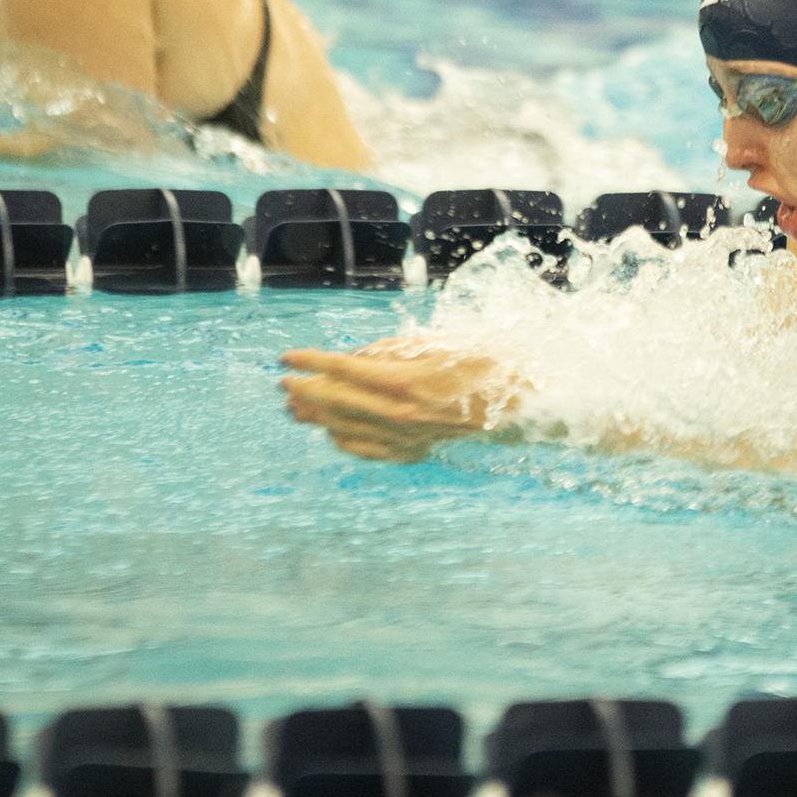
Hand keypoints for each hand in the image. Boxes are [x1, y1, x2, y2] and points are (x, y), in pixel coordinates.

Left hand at [280, 338, 517, 461]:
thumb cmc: (476, 365)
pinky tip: (330, 431)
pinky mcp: (410, 451)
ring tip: (294, 407)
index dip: (309, 361)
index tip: (287, 356)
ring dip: (314, 416)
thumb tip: (351, 358)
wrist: (512, 405)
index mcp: (404, 379)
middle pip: (335, 401)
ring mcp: (403, 436)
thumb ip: (387, 351)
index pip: (341, 368)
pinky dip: (341, 439)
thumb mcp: (432, 345)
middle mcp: (398, 411)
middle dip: (303, 390)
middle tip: (284, 382)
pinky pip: (364, 449)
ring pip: (343, 427)